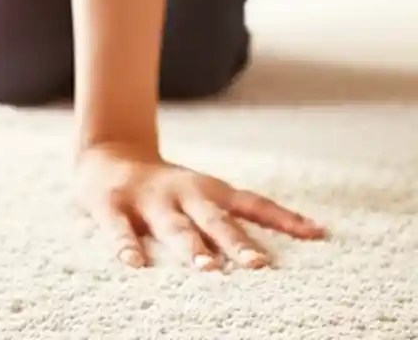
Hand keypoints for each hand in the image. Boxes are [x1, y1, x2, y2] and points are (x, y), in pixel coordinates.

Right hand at [75, 143, 325, 269]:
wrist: (105, 154)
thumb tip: (311, 233)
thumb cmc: (165, 187)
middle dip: (236, 242)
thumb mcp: (202, 193)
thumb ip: (240, 215)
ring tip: (207, 267)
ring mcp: (146, 199)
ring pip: (172, 226)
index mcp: (208, 191)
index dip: (283, 218)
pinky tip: (135, 264)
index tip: (316, 234)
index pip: (252, 203)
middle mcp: (182, 193)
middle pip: (214, 219)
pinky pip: (119, 228)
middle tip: (258, 265)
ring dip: (191, 246)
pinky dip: (126, 246)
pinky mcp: (110, 205)